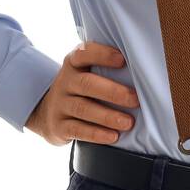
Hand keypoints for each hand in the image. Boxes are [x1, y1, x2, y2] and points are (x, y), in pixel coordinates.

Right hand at [25, 40, 139, 146]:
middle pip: (87, 84)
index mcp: (73, 63)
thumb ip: (105, 67)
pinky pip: (77, 130)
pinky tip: (113, 136)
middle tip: (135, 100)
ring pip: (83, 108)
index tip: (123, 60)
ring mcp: (60, 104)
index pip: (84, 53)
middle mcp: (65, 81)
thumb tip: (143, 71)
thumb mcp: (85, 71)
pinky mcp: (58, 126)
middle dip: (113, 92)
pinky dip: (97, 134)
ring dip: (108, 116)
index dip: (103, 55)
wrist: (46, 112)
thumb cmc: (80, 88)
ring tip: (128, 122)